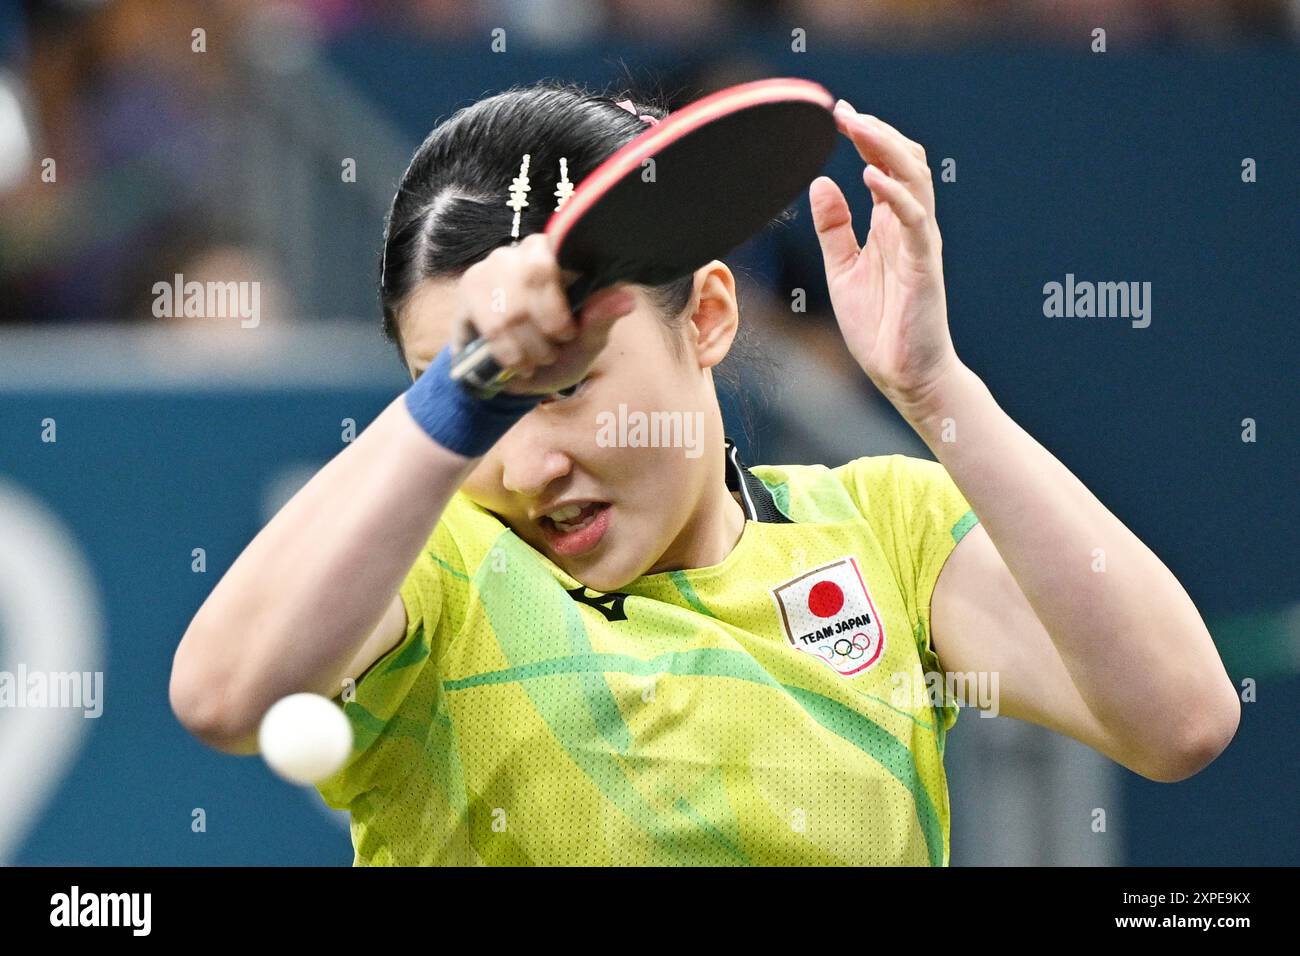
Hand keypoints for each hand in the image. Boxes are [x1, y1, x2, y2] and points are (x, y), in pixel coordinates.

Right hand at [451, 233, 636, 396]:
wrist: (516, 377)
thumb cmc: (560, 352)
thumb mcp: (586, 343)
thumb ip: (601, 320)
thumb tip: (626, 298)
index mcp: (563, 256)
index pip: (561, 255)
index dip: (561, 302)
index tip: (568, 333)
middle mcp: (525, 251)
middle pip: (535, 274)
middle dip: (546, 327)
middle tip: (552, 352)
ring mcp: (493, 265)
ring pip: (511, 308)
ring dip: (527, 348)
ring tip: (534, 361)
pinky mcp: (469, 288)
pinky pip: (490, 325)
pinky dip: (507, 353)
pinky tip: (513, 361)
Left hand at [810, 100, 961, 415]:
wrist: (904, 374)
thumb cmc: (880, 326)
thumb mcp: (842, 270)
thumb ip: (834, 228)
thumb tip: (821, 183)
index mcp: (890, 225)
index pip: (884, 166)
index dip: (866, 138)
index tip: (839, 114)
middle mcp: (909, 227)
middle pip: (905, 162)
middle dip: (876, 133)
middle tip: (845, 112)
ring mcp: (920, 243)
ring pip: (915, 181)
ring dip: (886, 150)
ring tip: (858, 127)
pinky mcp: (924, 265)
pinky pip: (915, 221)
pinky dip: (895, 195)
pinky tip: (870, 178)